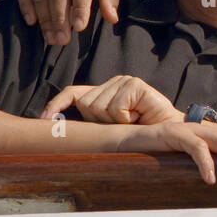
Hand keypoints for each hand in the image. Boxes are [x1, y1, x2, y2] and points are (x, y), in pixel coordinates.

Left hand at [43, 75, 183, 124]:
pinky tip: (139, 116)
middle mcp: (112, 83)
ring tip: (133, 121)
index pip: (73, 93)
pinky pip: (116, 107)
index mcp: (104, 92)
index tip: (44, 120)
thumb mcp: (111, 129)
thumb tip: (59, 126)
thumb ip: (92, 123)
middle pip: (85, 104)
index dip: (57, 104)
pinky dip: (126, 118)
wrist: (172, 134)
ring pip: (98, 107)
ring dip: (115, 121)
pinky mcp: (135, 85)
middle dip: (99, 121)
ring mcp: (124, 81)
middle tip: (123, 124)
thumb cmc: (142, 134)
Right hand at [119, 121, 216, 183]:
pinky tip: (210, 179)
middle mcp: (207, 129)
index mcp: (214, 135)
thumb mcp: (192, 159)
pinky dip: (205, 164)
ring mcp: (192, 130)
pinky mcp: (175, 135)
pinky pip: (195, 149)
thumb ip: (212, 164)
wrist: (130, 141)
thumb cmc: (164, 153)